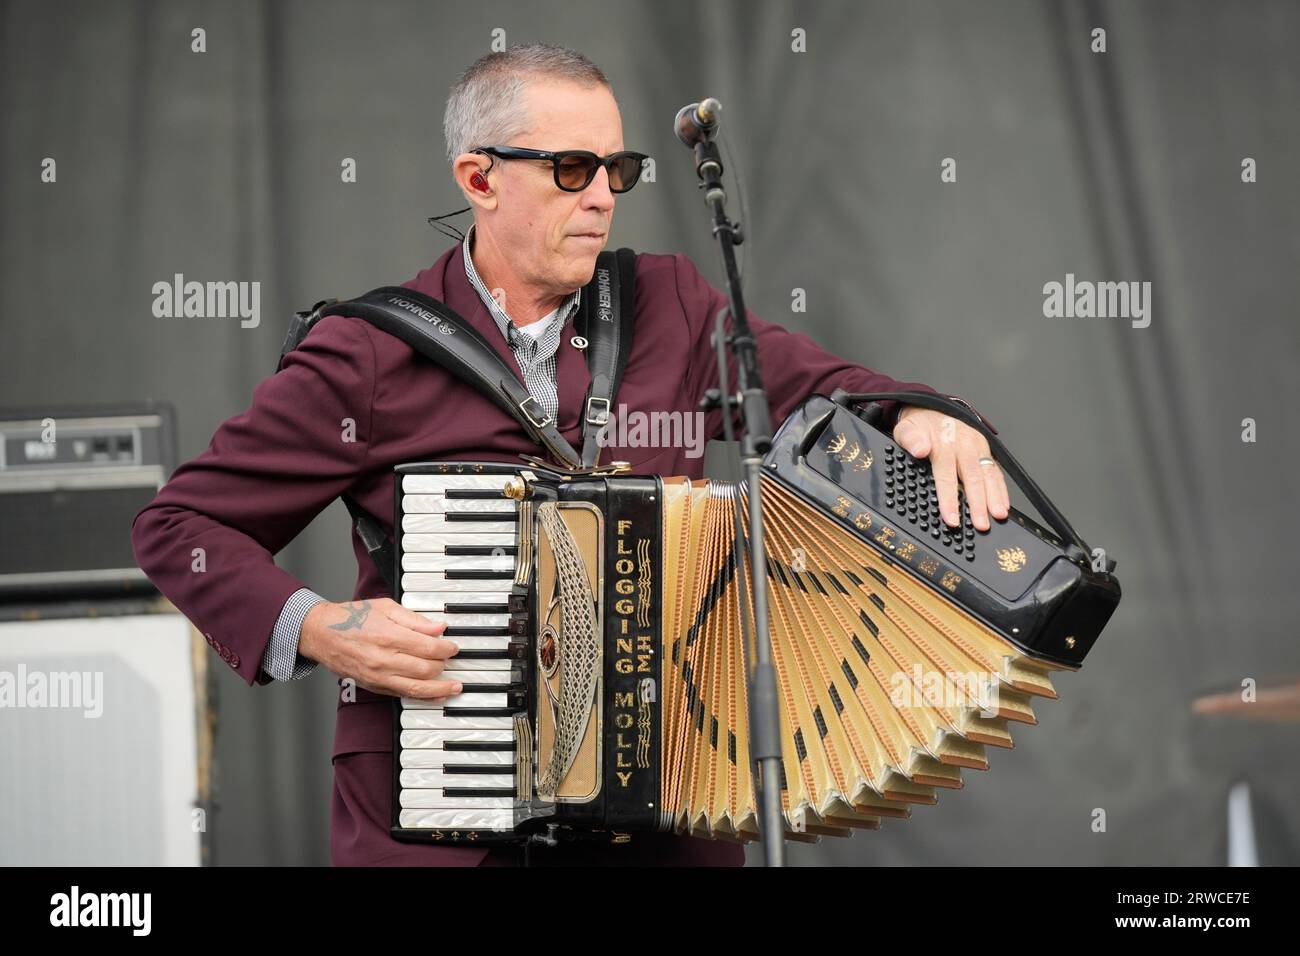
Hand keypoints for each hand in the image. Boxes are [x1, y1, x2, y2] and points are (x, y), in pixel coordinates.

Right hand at [298, 597, 461, 699]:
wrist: (321, 634)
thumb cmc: (352, 617)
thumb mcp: (386, 607)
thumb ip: (414, 619)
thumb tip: (439, 627)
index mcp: (389, 636)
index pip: (429, 647)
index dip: (447, 648)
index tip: (453, 646)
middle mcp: (384, 659)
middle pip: (426, 668)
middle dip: (444, 664)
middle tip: (450, 658)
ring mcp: (378, 676)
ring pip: (417, 688)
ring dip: (440, 689)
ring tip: (456, 687)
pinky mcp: (374, 686)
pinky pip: (403, 695)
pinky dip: (422, 697)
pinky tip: (436, 695)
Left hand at [892, 406, 1009, 531]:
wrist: (933, 411)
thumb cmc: (920, 426)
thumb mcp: (907, 429)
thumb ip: (911, 439)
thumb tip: (920, 449)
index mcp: (944, 442)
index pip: (946, 474)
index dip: (949, 499)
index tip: (952, 519)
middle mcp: (965, 444)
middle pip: (972, 477)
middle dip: (978, 503)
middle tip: (981, 524)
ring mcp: (978, 447)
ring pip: (988, 474)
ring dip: (995, 497)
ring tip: (999, 516)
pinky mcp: (986, 451)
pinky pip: (996, 471)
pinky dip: (1002, 489)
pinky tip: (1004, 505)